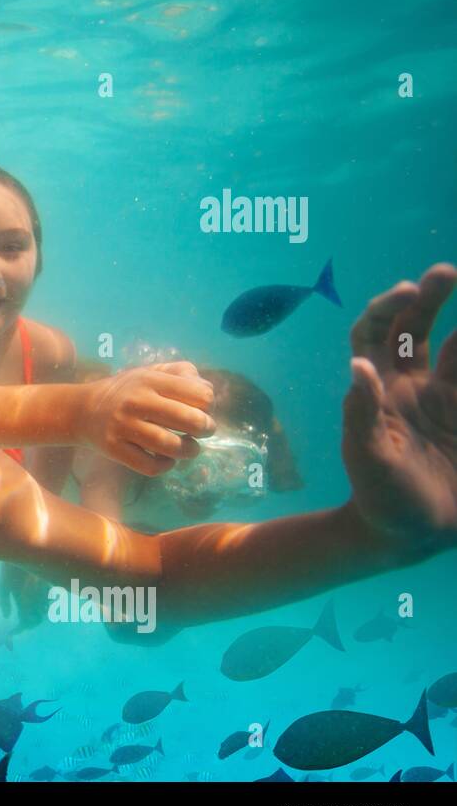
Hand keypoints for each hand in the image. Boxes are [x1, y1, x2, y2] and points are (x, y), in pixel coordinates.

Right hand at [78, 362, 216, 475]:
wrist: (81, 410)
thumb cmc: (125, 391)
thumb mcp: (149, 372)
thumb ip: (180, 373)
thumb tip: (208, 389)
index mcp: (149, 380)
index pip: (199, 394)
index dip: (208, 405)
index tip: (201, 410)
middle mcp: (137, 401)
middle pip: (190, 420)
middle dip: (206, 429)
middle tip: (203, 431)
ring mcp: (123, 426)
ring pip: (171, 446)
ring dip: (190, 451)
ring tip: (190, 448)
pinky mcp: (114, 449)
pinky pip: (151, 466)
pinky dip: (166, 466)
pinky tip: (166, 459)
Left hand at [343, 263, 456, 552]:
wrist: (413, 534)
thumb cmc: (379, 495)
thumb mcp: (367, 456)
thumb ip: (362, 412)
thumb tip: (358, 365)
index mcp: (380, 388)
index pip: (375, 334)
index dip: (387, 307)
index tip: (409, 291)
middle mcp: (412, 383)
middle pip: (417, 327)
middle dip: (431, 295)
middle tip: (446, 271)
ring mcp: (446, 398)